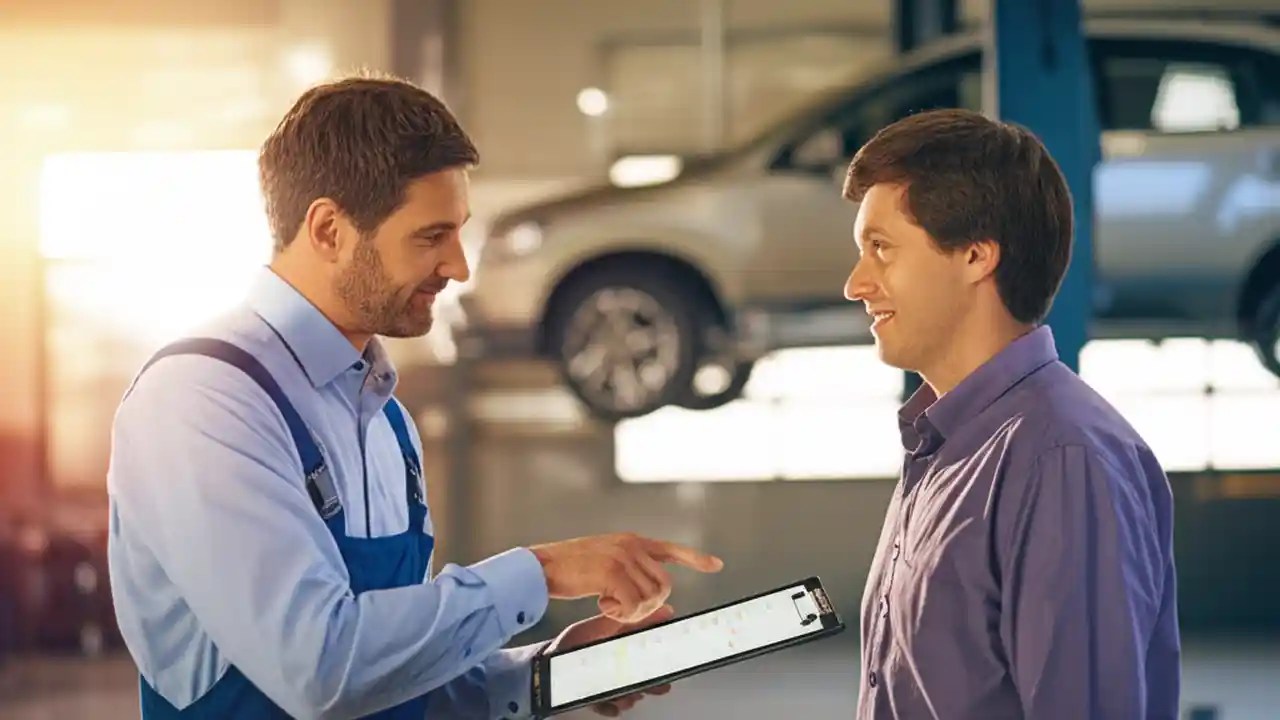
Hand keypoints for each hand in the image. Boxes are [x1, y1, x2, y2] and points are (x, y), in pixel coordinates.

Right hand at [529, 533, 722, 622]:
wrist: (542, 566)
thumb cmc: (569, 568)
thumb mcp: (604, 558)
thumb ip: (628, 566)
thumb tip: (653, 592)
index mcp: (631, 541)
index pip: (670, 548)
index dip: (694, 558)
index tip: (717, 565)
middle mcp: (632, 545)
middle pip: (663, 585)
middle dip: (648, 605)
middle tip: (621, 608)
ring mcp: (623, 557)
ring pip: (651, 597)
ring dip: (632, 611)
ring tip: (608, 604)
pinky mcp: (612, 572)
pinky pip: (633, 605)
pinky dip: (620, 613)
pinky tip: (601, 604)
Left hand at [546, 604, 677, 716]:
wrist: (544, 663)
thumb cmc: (573, 643)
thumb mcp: (601, 627)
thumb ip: (629, 619)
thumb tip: (664, 608)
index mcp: (620, 651)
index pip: (646, 657)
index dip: (659, 662)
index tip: (670, 664)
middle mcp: (615, 670)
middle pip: (641, 680)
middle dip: (651, 685)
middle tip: (659, 686)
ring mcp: (606, 686)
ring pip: (626, 695)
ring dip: (629, 696)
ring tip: (627, 694)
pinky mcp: (593, 700)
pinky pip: (607, 708)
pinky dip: (609, 708)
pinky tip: (610, 706)